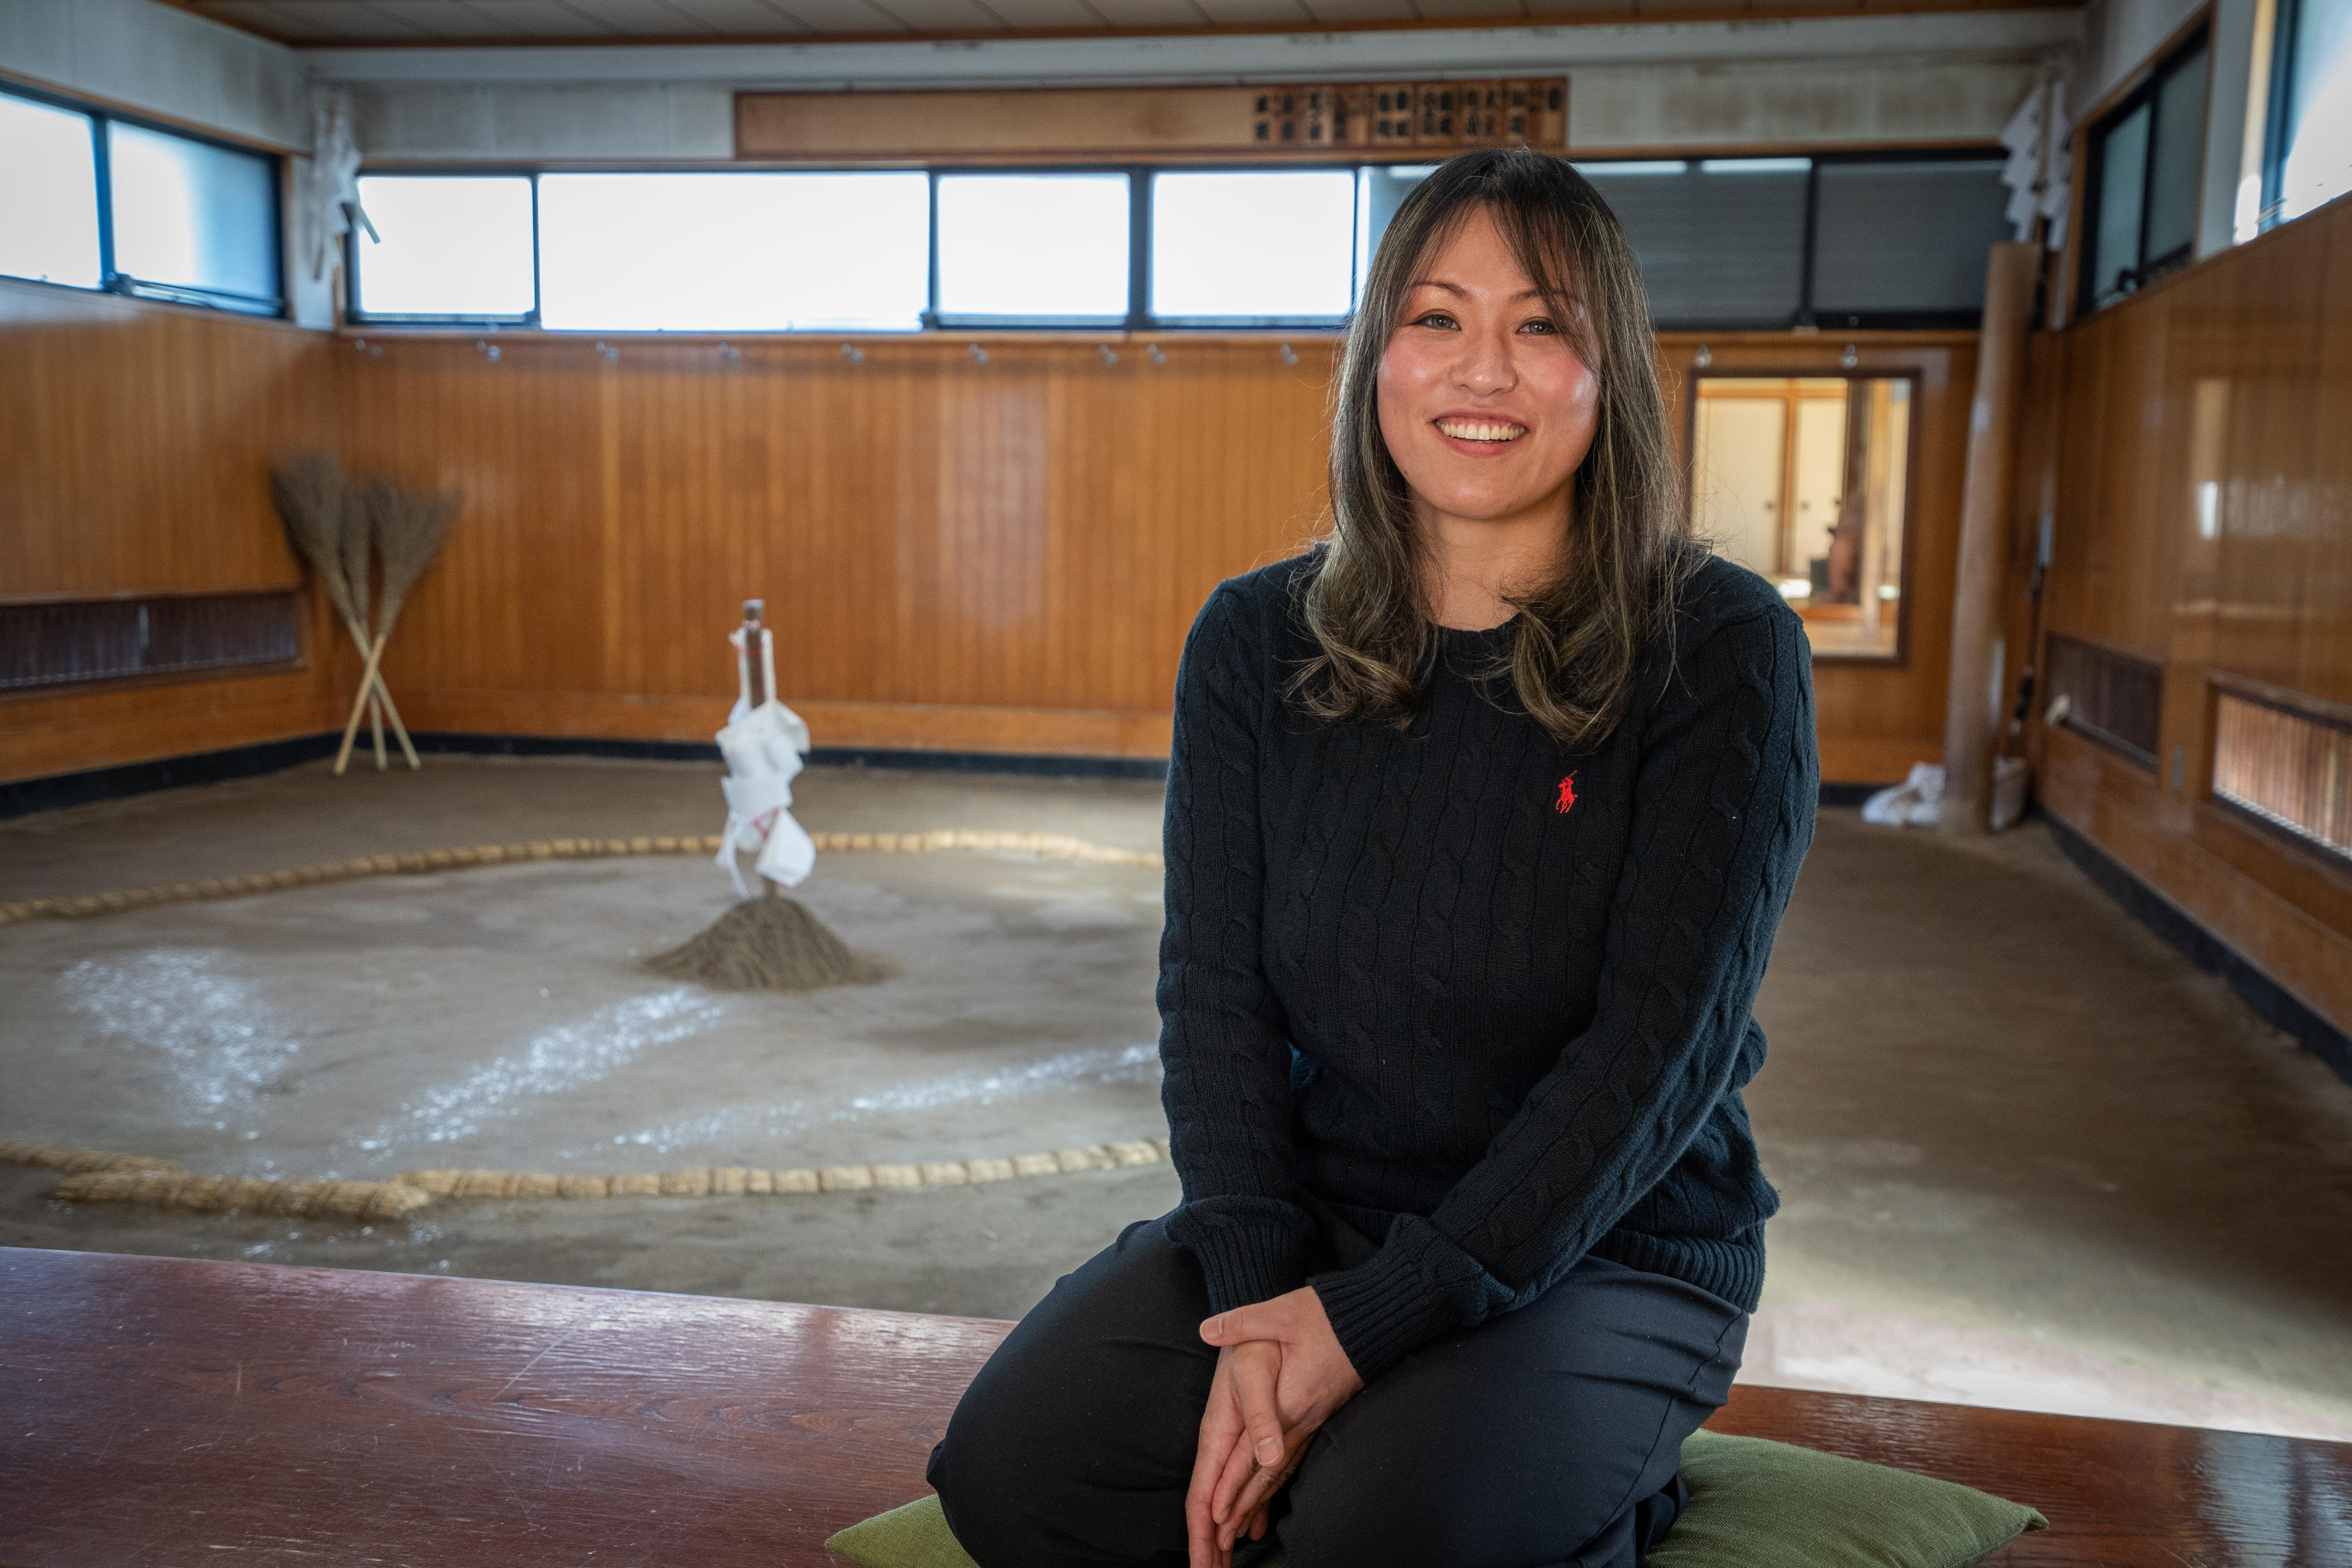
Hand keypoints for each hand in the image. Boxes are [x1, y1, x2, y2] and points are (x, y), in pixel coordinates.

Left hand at [1185, 1288, 1363, 1567]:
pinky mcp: (1318, 1417)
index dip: (1233, 1485)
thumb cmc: (1327, 1314)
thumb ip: (1243, 1322)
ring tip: (1237, 1534)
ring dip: (1257, 1504)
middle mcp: (1300, 1418)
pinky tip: (1268, 1499)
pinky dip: (1277, 1485)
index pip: (1253, 1452)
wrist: (1373, 1317)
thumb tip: (1207, 1329)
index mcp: (1288, 1399)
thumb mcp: (1282, 1312)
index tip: (1216, 1516)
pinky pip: (1293, 1460)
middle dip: (1240, 1509)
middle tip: (1219, 1542)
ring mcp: (1312, 1421)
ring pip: (1280, 1472)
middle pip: (1266, 1473)